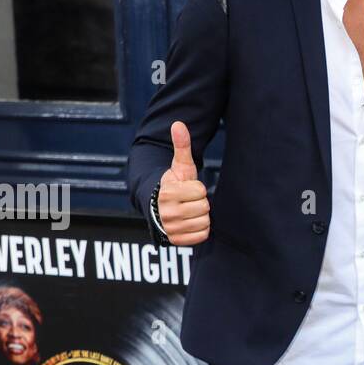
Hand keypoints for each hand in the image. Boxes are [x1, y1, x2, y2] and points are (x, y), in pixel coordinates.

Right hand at [157, 121, 209, 245]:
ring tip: (188, 211)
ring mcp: (172, 228)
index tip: (186, 189)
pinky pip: (202, 235)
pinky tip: (190, 222)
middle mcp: (167, 213)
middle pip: (204, 207)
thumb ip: (181, 146)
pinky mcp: (177, 241)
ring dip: (200, 216)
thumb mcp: (179, 165)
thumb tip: (179, 123)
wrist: (159, 207)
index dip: (197, 189)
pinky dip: (200, 230)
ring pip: (204, 222)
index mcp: (168, 193)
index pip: (201, 191)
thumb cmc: (173, 185)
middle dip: (199, 202)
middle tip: (188, 201)